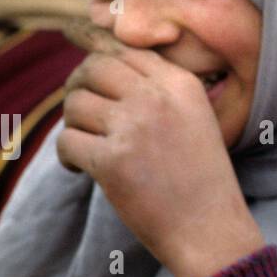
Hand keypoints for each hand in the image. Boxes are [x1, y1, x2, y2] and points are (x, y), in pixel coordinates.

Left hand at [58, 40, 265, 276]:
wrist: (210, 226)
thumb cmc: (199, 176)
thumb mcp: (194, 117)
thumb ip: (159, 90)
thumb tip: (101, 68)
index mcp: (181, 83)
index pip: (124, 50)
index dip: (96, 58)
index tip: (85, 71)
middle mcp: (158, 96)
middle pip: (93, 68)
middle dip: (77, 88)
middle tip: (81, 113)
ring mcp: (134, 126)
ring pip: (75, 104)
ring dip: (73, 125)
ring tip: (88, 146)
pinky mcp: (112, 160)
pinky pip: (66, 141)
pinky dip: (67, 157)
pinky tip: (82, 170)